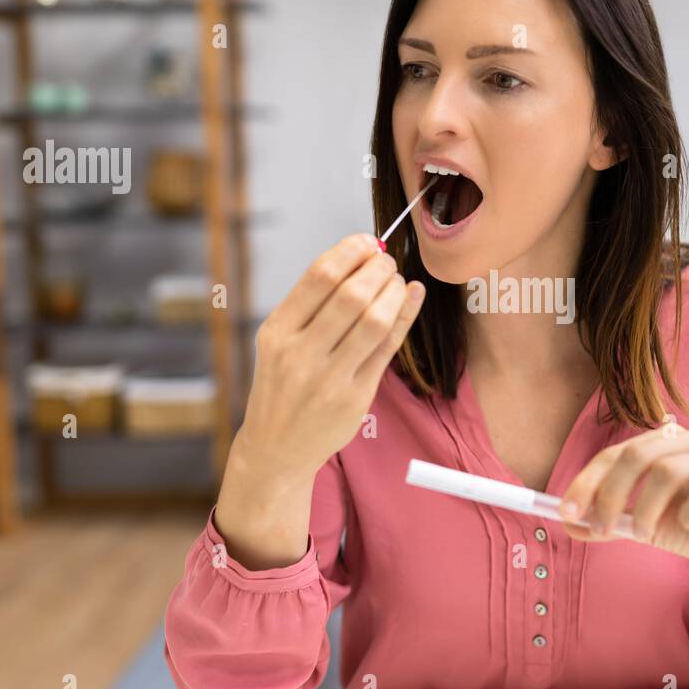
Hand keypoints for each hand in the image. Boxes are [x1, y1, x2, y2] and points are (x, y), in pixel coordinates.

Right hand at [215, 233, 424, 565]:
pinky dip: (404, 316)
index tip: (367, 242)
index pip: (319, 276)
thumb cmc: (282, 384)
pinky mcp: (356, 397)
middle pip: (351, 295)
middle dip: (378, 268)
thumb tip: (360, 255)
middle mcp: (300, 354)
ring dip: (394, 291)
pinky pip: (388, 348)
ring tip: (397, 280)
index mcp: (276, 332)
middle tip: (387, 261)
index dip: (350, 251)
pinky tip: (412, 296)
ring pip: (374, 321)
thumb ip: (312, 303)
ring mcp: (329, 379)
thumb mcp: (278, 341)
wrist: (277, 447)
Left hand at [558, 425, 688, 569]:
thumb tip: (568, 524)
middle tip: (601, 527)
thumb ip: (612, 522)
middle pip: (639, 454)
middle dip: (611, 493)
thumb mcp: (648, 526)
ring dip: (647, 509)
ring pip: (670, 471)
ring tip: (646, 534)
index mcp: (666, 445)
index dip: (588, 481)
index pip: (617, 453)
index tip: (566, 512)